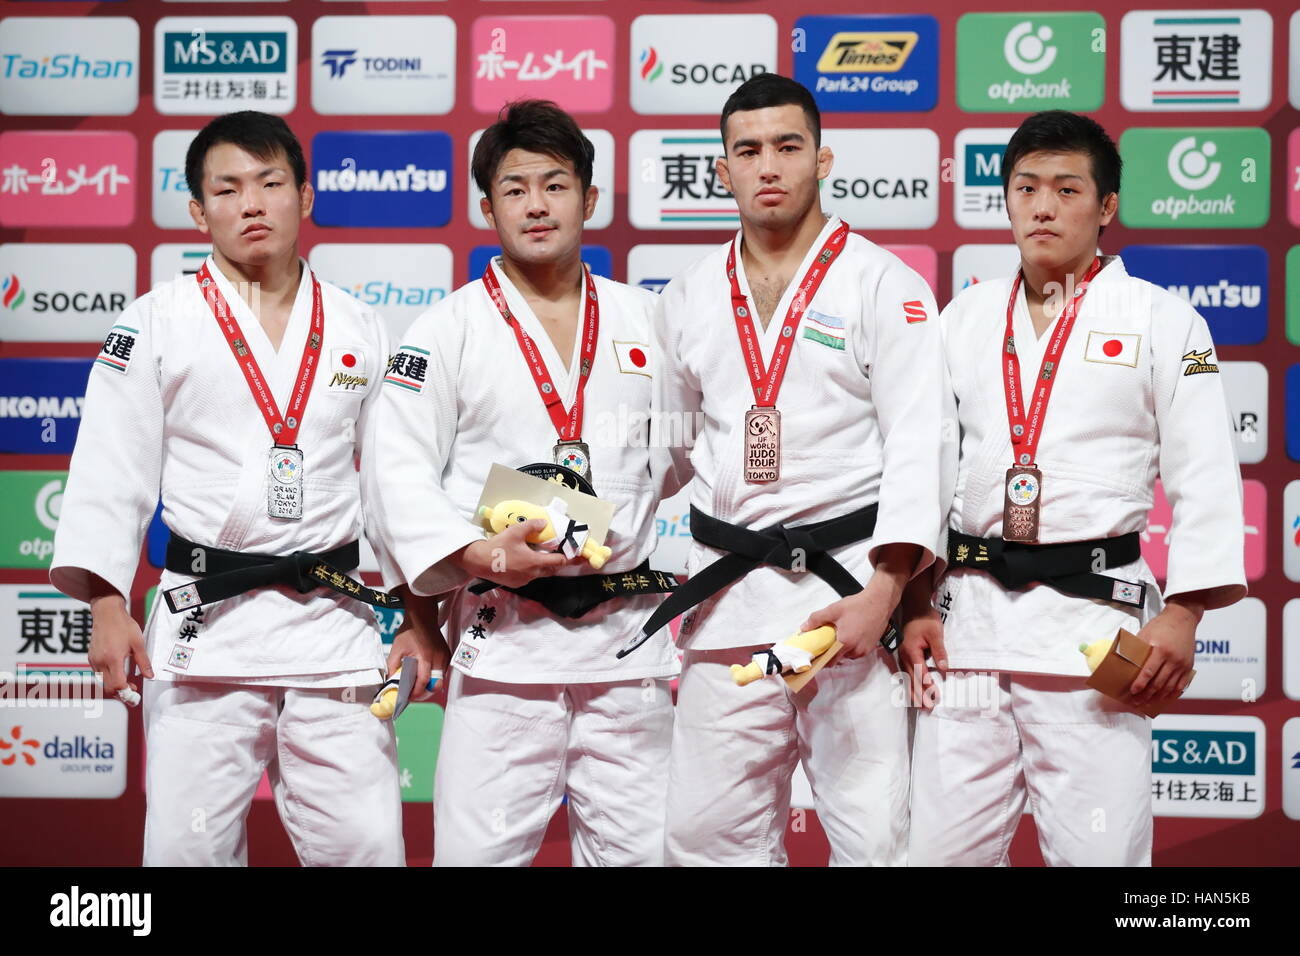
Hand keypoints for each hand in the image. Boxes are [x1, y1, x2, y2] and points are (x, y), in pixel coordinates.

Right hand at [88, 593, 151, 696]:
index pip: (117, 685)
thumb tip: (149, 676)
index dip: (126, 692)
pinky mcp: (91, 658)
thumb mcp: (138, 643)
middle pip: (107, 687)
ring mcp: (93, 660)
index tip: (135, 694)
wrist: (107, 613)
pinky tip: (118, 673)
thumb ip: (144, 662)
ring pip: (101, 682)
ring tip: (127, 683)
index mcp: (113, 659)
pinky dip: (107, 678)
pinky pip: (98, 674)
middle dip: (120, 693)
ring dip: (113, 686)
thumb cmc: (123, 625)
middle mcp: (100, 662)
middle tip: (132, 692)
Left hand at [386, 618, 449, 703]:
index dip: (416, 693)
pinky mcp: (447, 655)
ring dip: (429, 684)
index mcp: (425, 656)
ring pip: (440, 680)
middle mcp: (438, 658)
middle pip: (436, 685)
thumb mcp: (396, 649)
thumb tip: (390, 682)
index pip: (424, 681)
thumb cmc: (410, 631)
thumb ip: (392, 667)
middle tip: (414, 694)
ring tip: (418, 684)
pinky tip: (425, 673)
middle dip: (426, 693)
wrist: (422, 618)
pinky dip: (434, 676)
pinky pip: (442, 672)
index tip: (408, 697)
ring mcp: (444, 657)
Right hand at [453, 519, 571, 588]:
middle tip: (559, 554)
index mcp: (535, 562)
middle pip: (551, 570)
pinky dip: (532, 571)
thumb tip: (544, 523)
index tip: (574, 555)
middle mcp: (532, 574)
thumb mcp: (515, 532)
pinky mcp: (515, 584)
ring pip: (540, 575)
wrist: (478, 562)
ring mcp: (523, 581)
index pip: (558, 562)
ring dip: (544, 567)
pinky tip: (526, 563)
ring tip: (542, 557)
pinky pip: (529, 578)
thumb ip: (531, 526)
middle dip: (557, 563)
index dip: (568, 558)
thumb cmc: (498, 547)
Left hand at [800, 589, 894, 662]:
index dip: (821, 659)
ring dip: (841, 650)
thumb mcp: (833, 610)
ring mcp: (864, 650)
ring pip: (847, 656)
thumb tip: (804, 627)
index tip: (815, 656)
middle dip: (830, 653)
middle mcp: (856, 650)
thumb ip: (816, 619)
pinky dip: (850, 647)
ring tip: (838, 636)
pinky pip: (856, 652)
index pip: (829, 660)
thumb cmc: (858, 606)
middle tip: (825, 642)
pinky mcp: (870, 647)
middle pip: (838, 658)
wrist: (879, 602)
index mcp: (845, 642)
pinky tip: (848, 635)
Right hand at [899, 607, 946, 708]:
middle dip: (920, 694)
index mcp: (912, 651)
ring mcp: (903, 657)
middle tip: (928, 707)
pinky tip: (912, 693)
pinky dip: (909, 685)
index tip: (934, 695)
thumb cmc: (926, 620)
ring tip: (920, 706)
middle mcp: (904, 656)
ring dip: (914, 692)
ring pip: (907, 678)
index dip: (927, 684)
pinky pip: (905, 674)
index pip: (920, 671)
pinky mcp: (904, 656)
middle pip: (912, 678)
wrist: (914, 608)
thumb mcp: (936, 633)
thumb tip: (944, 668)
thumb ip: (939, 651)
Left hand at [1130, 598, 1200, 705]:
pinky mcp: (1189, 666)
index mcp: (1160, 649)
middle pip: (1159, 682)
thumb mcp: (1145, 634)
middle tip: (1137, 701)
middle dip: (1146, 694)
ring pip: (1169, 687)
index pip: (1148, 671)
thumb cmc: (1160, 626)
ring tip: (1147, 703)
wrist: (1182, 619)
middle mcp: (1173, 658)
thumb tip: (1123, 662)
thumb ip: (1136, 649)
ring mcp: (1182, 664)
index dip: (1140, 684)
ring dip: (1158, 697)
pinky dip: (1172, 693)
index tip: (1133, 692)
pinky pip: (1181, 685)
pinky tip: (1163, 698)